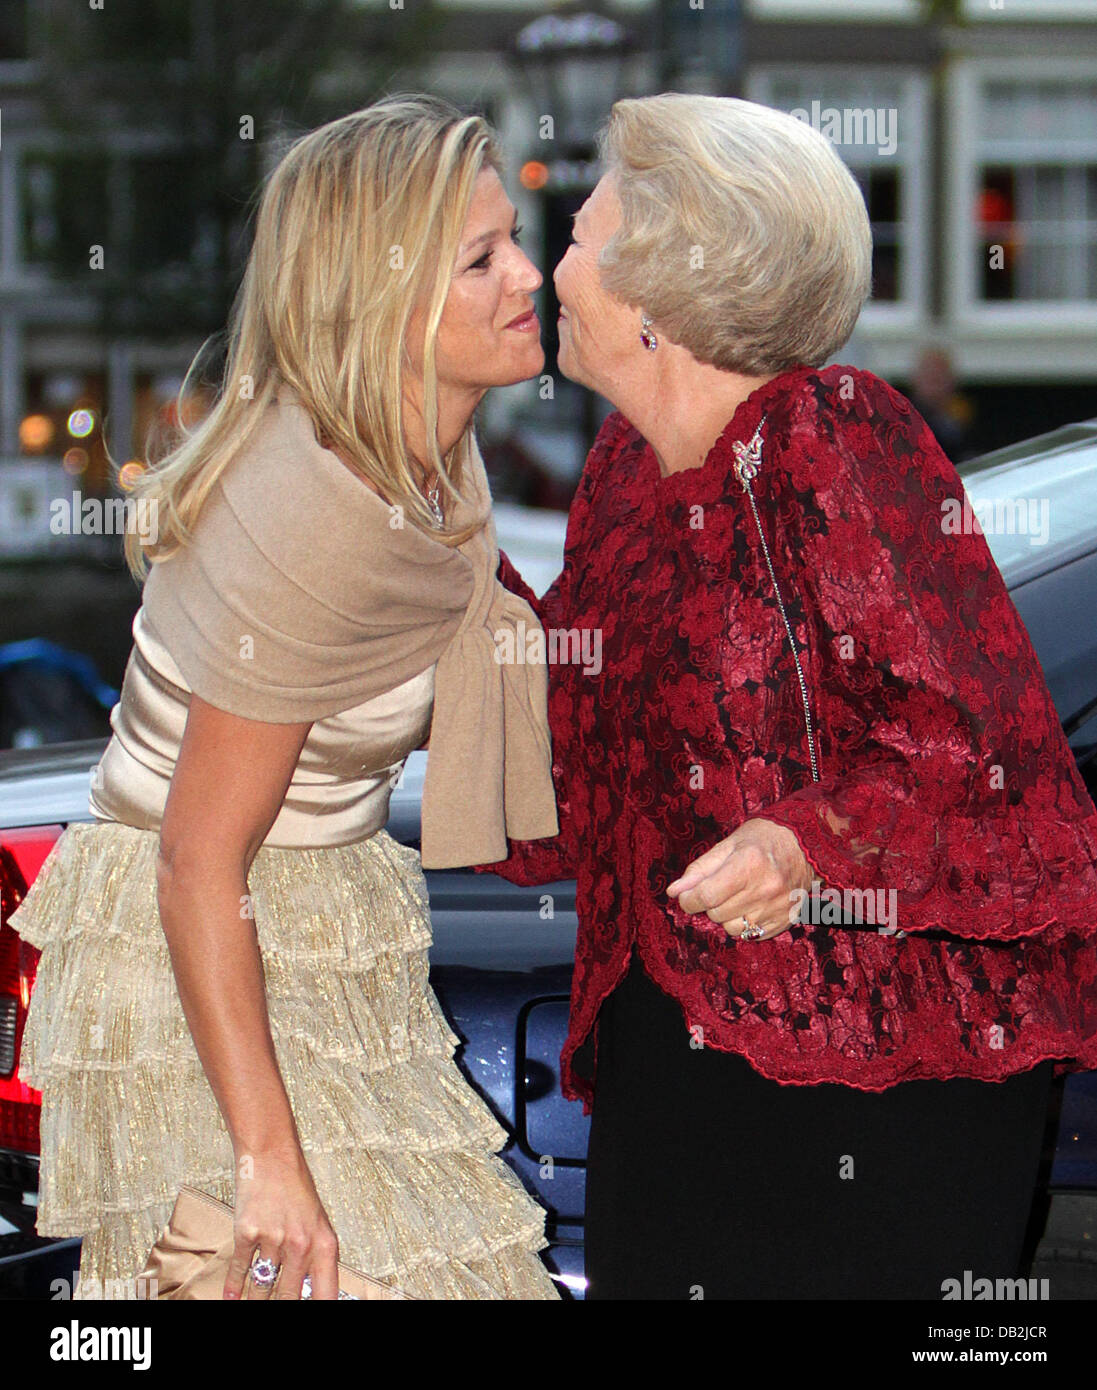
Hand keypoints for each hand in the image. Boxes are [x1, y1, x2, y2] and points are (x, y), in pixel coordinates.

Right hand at [223, 1148, 339, 1300]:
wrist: (272, 1156)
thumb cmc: (296, 1190)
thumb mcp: (318, 1223)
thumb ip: (315, 1258)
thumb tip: (309, 1293)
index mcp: (325, 1244)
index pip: (325, 1294)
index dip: (318, 1310)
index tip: (310, 1318)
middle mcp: (301, 1245)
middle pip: (289, 1297)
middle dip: (280, 1307)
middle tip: (272, 1310)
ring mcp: (273, 1239)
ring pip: (262, 1288)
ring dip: (255, 1302)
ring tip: (253, 1305)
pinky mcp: (247, 1233)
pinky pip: (240, 1270)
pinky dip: (234, 1288)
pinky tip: (232, 1298)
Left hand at [666, 818, 812, 941]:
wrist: (807, 846)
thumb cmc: (762, 840)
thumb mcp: (728, 845)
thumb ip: (700, 870)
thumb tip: (675, 892)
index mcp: (749, 864)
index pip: (707, 896)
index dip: (690, 899)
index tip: (688, 896)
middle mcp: (766, 889)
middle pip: (717, 914)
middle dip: (710, 903)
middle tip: (721, 886)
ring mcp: (778, 908)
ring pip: (732, 929)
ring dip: (727, 916)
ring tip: (738, 895)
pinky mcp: (785, 922)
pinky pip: (750, 935)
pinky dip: (744, 924)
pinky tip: (752, 905)